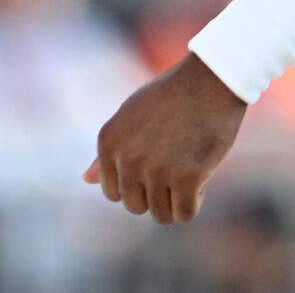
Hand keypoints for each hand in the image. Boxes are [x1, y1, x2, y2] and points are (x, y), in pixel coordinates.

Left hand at [82, 53, 246, 223]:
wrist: (209, 80)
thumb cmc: (171, 97)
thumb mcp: (131, 116)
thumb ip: (110, 151)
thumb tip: (86, 180)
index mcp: (108, 141)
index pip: (112, 193)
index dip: (136, 185)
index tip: (155, 166)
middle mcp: (127, 158)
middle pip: (135, 206)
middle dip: (155, 196)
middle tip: (174, 171)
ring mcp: (156, 169)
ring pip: (160, 215)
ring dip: (175, 202)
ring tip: (187, 174)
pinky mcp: (187, 177)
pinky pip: (185, 215)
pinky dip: (194, 204)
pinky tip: (200, 182)